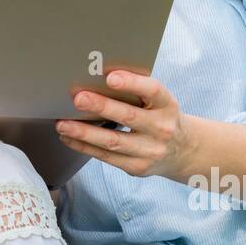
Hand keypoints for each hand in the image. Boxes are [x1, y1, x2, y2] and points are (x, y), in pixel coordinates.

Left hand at [55, 69, 195, 178]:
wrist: (182, 151)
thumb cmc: (160, 116)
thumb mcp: (159, 101)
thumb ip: (136, 91)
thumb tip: (96, 77)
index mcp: (167, 105)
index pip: (152, 91)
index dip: (132, 83)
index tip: (110, 77)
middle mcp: (161, 129)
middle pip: (129, 117)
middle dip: (101, 107)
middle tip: (77, 99)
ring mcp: (150, 151)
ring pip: (113, 142)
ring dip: (84, 133)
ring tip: (62, 124)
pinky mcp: (136, 167)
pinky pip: (106, 157)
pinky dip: (84, 147)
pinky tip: (68, 138)